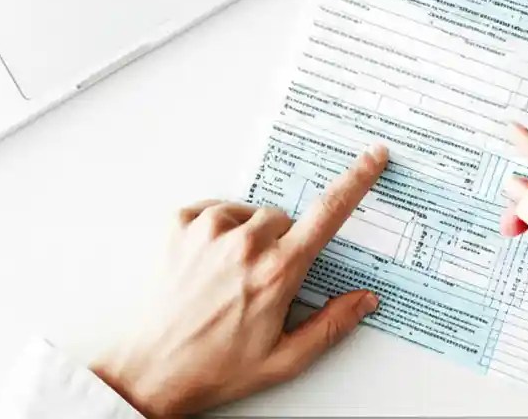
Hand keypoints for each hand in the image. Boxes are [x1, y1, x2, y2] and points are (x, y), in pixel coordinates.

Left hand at [90, 145, 389, 417]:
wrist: (155, 371)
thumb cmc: (218, 368)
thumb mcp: (286, 359)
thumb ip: (332, 325)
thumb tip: (365, 300)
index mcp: (278, 272)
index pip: (329, 213)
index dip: (357, 180)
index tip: (372, 157)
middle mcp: (245, 243)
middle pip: (283, 218)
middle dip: (282, 241)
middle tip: (264, 280)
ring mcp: (209, 231)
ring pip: (248, 212)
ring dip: (248, 234)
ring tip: (231, 276)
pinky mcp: (179, 226)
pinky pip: (212, 209)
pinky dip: (216, 228)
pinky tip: (210, 261)